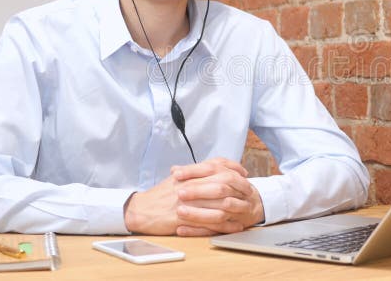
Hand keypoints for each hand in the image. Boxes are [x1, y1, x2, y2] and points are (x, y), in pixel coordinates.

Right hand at [123, 157, 261, 235]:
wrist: (140, 210)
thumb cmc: (159, 195)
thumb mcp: (176, 178)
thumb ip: (194, 172)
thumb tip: (211, 167)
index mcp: (188, 174)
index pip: (215, 165)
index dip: (232, 167)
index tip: (243, 171)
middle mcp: (190, 185)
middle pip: (222, 182)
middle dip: (239, 186)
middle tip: (250, 190)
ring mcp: (188, 202)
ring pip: (219, 202)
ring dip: (236, 206)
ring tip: (246, 209)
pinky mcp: (185, 218)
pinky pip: (210, 222)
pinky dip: (225, 224)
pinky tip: (234, 225)